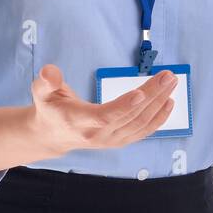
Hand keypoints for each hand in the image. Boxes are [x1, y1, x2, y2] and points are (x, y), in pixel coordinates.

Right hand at [30, 63, 178, 154]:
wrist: (53, 135)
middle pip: (129, 116)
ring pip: (139, 123)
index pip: (104, 116)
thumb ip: (46, 81)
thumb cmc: (50, 108)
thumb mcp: (41, 92)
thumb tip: (49, 71)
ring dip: (158, 103)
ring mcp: (110, 140)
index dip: (123, 106)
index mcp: (78, 120)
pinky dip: (158, 118)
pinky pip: (142, 131)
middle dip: (151, 95)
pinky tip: (169, 102)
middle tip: (167, 76)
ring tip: (170, 83)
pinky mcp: (119, 140)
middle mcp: (97, 134)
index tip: (140, 93)